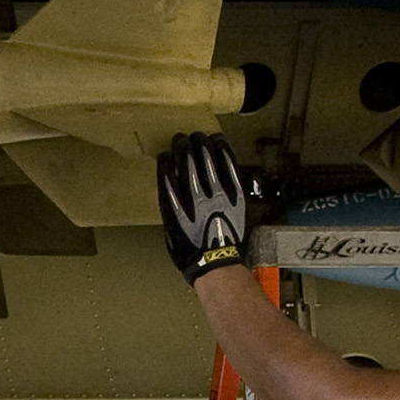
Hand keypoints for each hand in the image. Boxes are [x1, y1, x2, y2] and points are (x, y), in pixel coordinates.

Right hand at [157, 131, 253, 284]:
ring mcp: (216, 193)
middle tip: (182, 138)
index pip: (167, 172)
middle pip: (187, 160)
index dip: (166, 159)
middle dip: (183, 145)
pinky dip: (224, 151)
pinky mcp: (233, 193)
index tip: (166, 154)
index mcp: (174, 205)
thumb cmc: (189, 252)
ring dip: (202, 143)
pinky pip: (229, 166)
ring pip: (207, 158)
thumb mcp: (170, 229)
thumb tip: (174, 188)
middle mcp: (193, 196)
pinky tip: (220, 141)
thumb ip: (171, 206)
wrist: (216, 263)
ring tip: (199, 136)